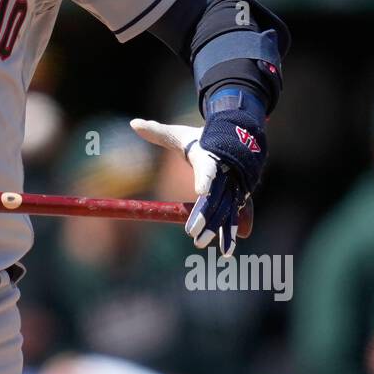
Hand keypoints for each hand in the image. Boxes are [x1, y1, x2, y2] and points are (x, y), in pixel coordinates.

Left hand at [130, 101, 265, 255]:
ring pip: (227, 209)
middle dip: (205, 216)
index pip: (207, 168)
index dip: (204, 179)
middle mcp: (225, 172)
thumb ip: (157, 132)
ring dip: (217, 228)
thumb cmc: (202, 137)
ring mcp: (235, 184)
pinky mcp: (240, 194)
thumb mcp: (179, 134)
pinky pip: (235, 214)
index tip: (200, 190)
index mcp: (208, 156)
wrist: (237, 135)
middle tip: (193, 234)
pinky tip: (226, 249)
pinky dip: (230, 230)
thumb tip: (133, 124)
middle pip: (215, 197)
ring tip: (203, 244)